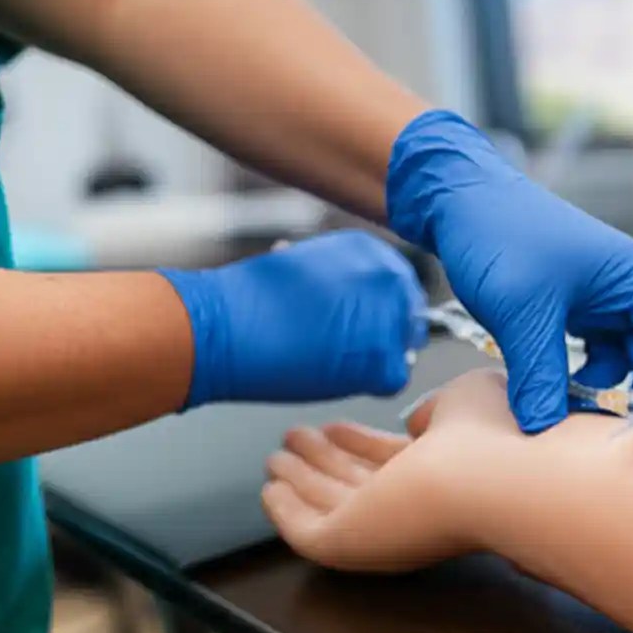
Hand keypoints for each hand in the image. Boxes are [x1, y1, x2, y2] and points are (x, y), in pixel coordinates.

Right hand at [159, 230, 423, 406]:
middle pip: (408, 318)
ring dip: (374, 359)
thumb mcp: (304, 269)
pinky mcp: (382, 355)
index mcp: (368, 249)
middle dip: (383, 336)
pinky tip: (336, 375)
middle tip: (347, 350)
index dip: (380, 313)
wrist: (224, 324)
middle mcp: (388, 275)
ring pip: (401, 350)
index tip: (361, 327)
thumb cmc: (249, 300)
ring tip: (329, 359)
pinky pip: (393, 378)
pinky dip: (369, 383)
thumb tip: (354, 304)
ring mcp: (391, 314)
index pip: (398, 288)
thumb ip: (340, 283)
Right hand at [262, 369, 518, 570]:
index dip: (362, 443)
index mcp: (445, 472)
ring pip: (331, 504)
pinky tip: (270, 491)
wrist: (497, 477)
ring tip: (275, 456)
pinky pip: (309, 534)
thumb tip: (413, 421)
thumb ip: (438, 407)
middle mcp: (413, 504)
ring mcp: (381, 527)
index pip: (395, 462)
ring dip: (301, 479)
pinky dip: (286, 515)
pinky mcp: (350, 544)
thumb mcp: (471, 395)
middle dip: (324, 461)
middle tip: (292, 439)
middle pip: (357, 484)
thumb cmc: (499, 431)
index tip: (336, 428)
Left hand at [387, 110, 632, 431]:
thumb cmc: (497, 232)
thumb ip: (540, 373)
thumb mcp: (521, 310)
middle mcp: (622, 290)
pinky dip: (571, 380)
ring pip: (615, 361)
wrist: (452, 198)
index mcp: (632, 278)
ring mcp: (594, 300)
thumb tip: (546, 430)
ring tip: (568, 417)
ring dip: (597, 391)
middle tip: (611, 439)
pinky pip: (584, 356)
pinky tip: (546, 393)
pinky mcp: (565, 310)